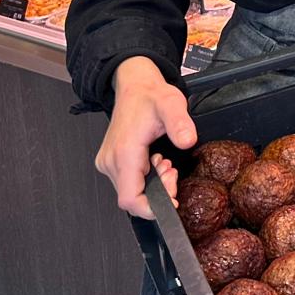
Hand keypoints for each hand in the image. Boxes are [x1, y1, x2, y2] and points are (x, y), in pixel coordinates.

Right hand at [96, 56, 196, 219]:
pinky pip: (128, 183)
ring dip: (153, 185)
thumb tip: (187, 141)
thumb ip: (180, 123)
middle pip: (132, 198)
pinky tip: (155, 162)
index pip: (130, 200)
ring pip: (130, 192)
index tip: (173, 199)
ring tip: (164, 162)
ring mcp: (108, 163)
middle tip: (172, 170)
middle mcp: (110, 161)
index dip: (152, 207)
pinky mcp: (111, 162)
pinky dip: (146, 179)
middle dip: (158, 192)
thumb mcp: (172, 104)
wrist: (135, 86)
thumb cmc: (150, 96)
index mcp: (123, 152)